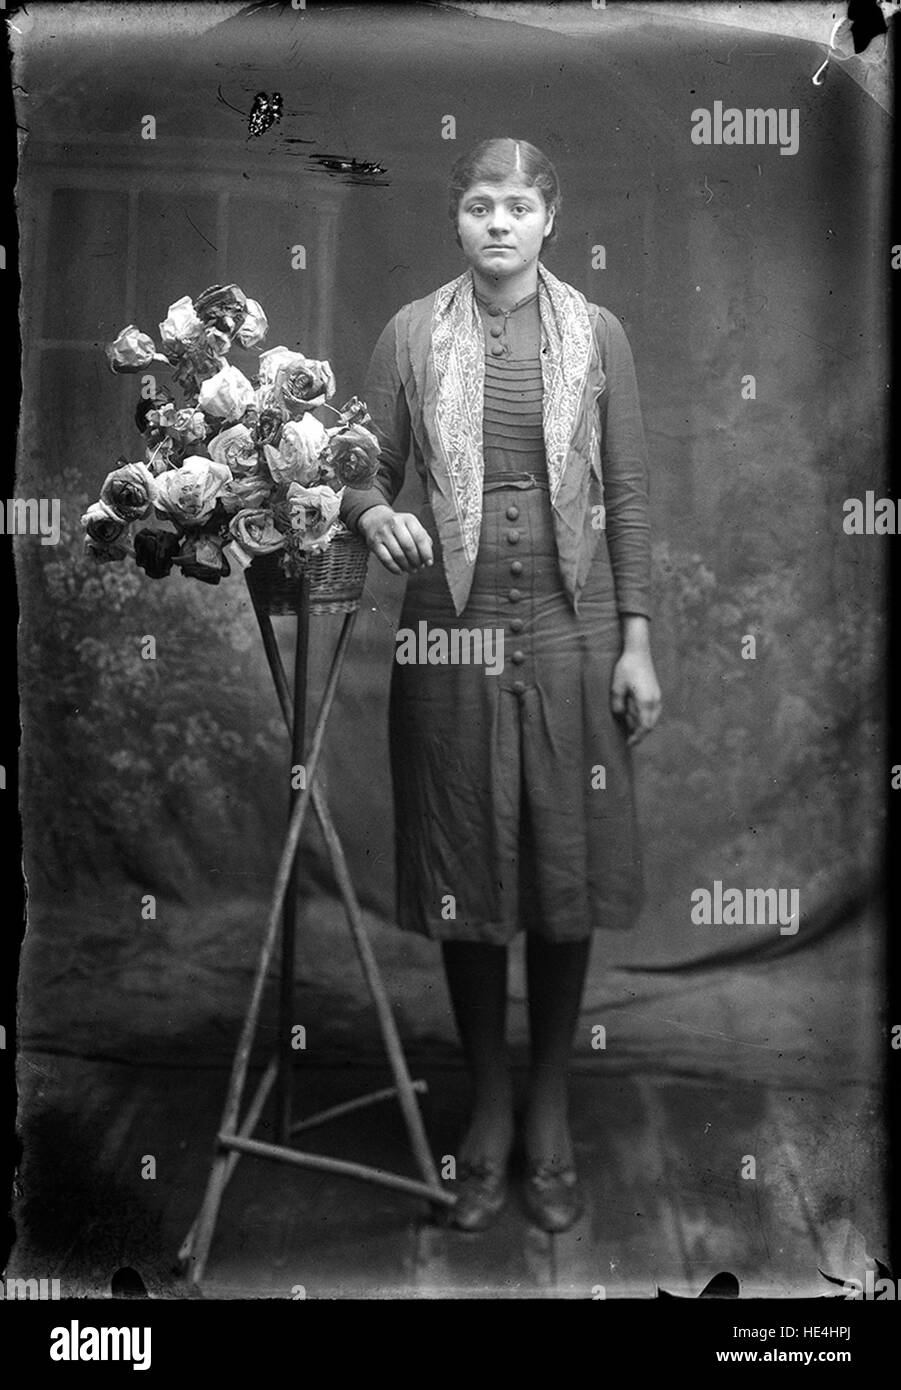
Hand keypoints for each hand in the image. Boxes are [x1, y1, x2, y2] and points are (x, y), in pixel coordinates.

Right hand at [358, 504, 433, 574]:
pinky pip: (386, 559)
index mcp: (408, 519)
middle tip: (419, 568)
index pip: (420, 537)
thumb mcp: (411, 525)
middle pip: (409, 546)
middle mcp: (395, 523)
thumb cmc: (398, 526)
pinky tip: (400, 571)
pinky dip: (395, 568)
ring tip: (411, 570)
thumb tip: (427, 557)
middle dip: (416, 560)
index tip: (429, 563)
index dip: (426, 552)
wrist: (374, 519)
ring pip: (398, 554)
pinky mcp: (374, 543)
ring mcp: (383, 533)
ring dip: (407, 566)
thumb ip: (423, 538)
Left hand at [610, 628, 661, 746]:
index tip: (628, 744)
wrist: (639, 651)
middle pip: (650, 725)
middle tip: (629, 740)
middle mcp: (655, 701)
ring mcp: (657, 696)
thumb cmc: (626, 667)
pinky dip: (646, 718)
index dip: (636, 737)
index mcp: (645, 701)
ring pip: (653, 718)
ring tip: (632, 730)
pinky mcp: (656, 691)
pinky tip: (637, 717)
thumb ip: (618, 705)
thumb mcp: (617, 687)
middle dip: (640, 734)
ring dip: (644, 726)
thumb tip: (620, 716)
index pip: (643, 727)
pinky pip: (653, 711)